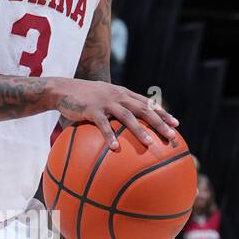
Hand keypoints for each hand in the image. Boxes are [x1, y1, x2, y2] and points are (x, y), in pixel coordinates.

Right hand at [50, 79, 178, 149]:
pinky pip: (103, 125)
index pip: (148, 103)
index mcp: (123, 94)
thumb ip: (115, 112)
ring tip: (150, 144)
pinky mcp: (91, 109)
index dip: (163, 113)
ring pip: (127, 116)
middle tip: (172, 136)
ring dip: (140, 130)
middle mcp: (118, 96)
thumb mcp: (103, 100)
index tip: (176, 124)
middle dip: (160, 123)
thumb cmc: (83, 99)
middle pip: (144, 109)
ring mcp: (105, 102)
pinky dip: (110, 136)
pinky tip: (115, 148)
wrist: (62, 89)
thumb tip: (124, 133)